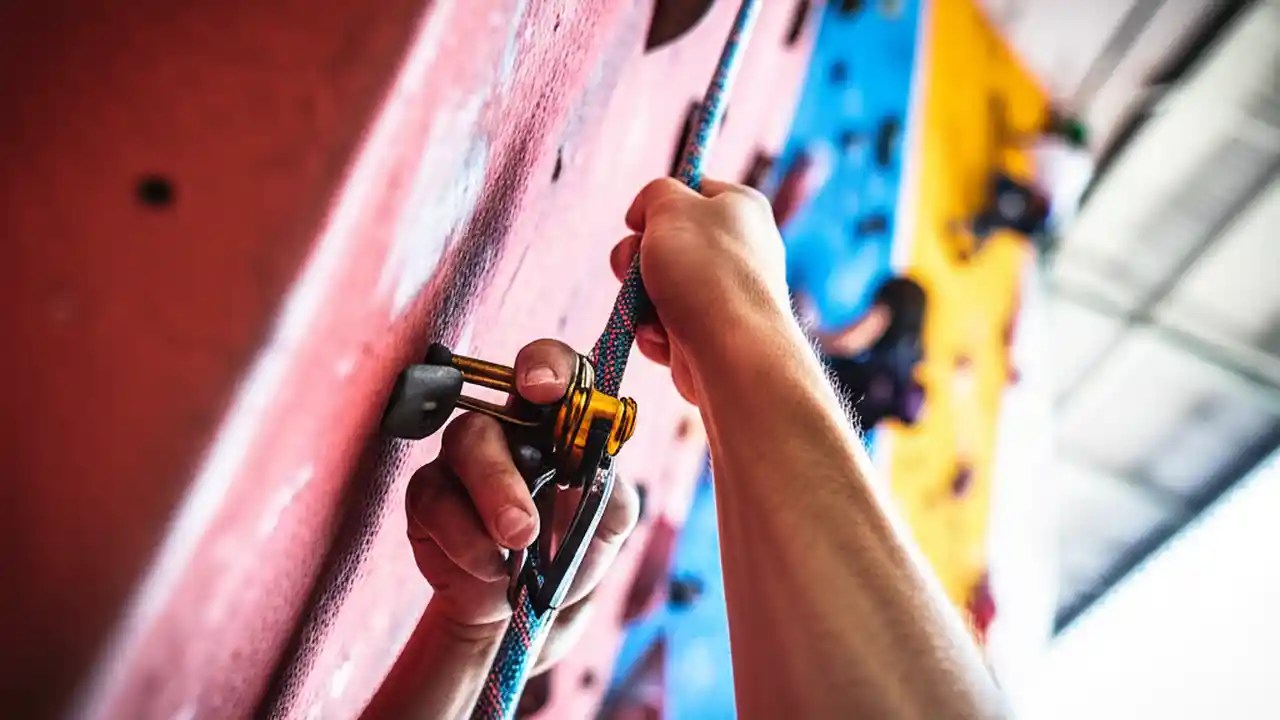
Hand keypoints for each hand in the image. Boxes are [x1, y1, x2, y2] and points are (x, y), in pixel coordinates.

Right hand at [405, 339, 639, 666]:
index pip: (551, 368)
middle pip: (487, 420)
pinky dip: (466, 542)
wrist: (527, 606)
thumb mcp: (607, 522)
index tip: (543, 386)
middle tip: (524, 529)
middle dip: (501, 476)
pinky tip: (492, 567)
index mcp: (554, 420)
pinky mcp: (429, 494)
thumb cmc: (568, 546)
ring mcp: (461, 458)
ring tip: (514, 548)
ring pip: (459, 451)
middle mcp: (504, 428)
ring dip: (486, 504)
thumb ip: (609, 491)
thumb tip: (595, 471)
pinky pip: (434, 501)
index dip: (545, 364)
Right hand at [610, 177, 790, 403]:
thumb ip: (655, 193)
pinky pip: (666, 326)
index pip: (690, 190)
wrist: (734, 352)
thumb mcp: (670, 206)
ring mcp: (726, 295)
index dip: (657, 206)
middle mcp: (740, 248)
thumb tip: (646, 216)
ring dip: (641, 300)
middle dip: (638, 259)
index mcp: (741, 207)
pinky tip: (665, 338)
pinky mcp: (711, 335)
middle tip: (634, 270)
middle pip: (666, 243)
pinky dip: (656, 333)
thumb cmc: (704, 271)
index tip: (638, 223)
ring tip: (652, 312)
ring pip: (658, 288)